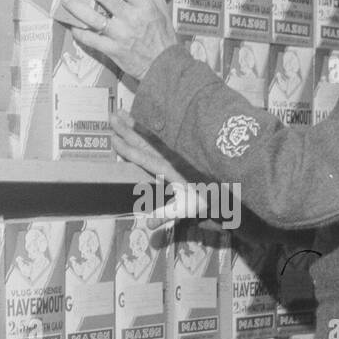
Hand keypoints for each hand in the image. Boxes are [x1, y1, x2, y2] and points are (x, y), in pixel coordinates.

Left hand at [56, 0, 177, 80]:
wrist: (164, 67)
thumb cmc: (164, 38)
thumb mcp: (164, 12)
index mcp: (144, 6)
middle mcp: (131, 18)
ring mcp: (121, 35)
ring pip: (93, 18)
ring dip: (77, 7)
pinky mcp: (113, 50)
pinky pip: (92, 40)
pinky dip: (80, 33)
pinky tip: (73, 26)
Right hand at [111, 109, 202, 230]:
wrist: (228, 184)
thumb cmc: (207, 197)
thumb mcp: (186, 208)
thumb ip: (165, 214)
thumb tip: (146, 226)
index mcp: (168, 168)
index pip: (142, 157)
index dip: (126, 149)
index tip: (111, 139)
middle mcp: (169, 155)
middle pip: (143, 140)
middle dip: (126, 128)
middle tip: (110, 115)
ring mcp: (174, 149)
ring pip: (150, 134)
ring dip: (135, 123)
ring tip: (121, 111)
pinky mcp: (179, 147)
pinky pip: (160, 134)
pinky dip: (148, 126)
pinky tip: (141, 121)